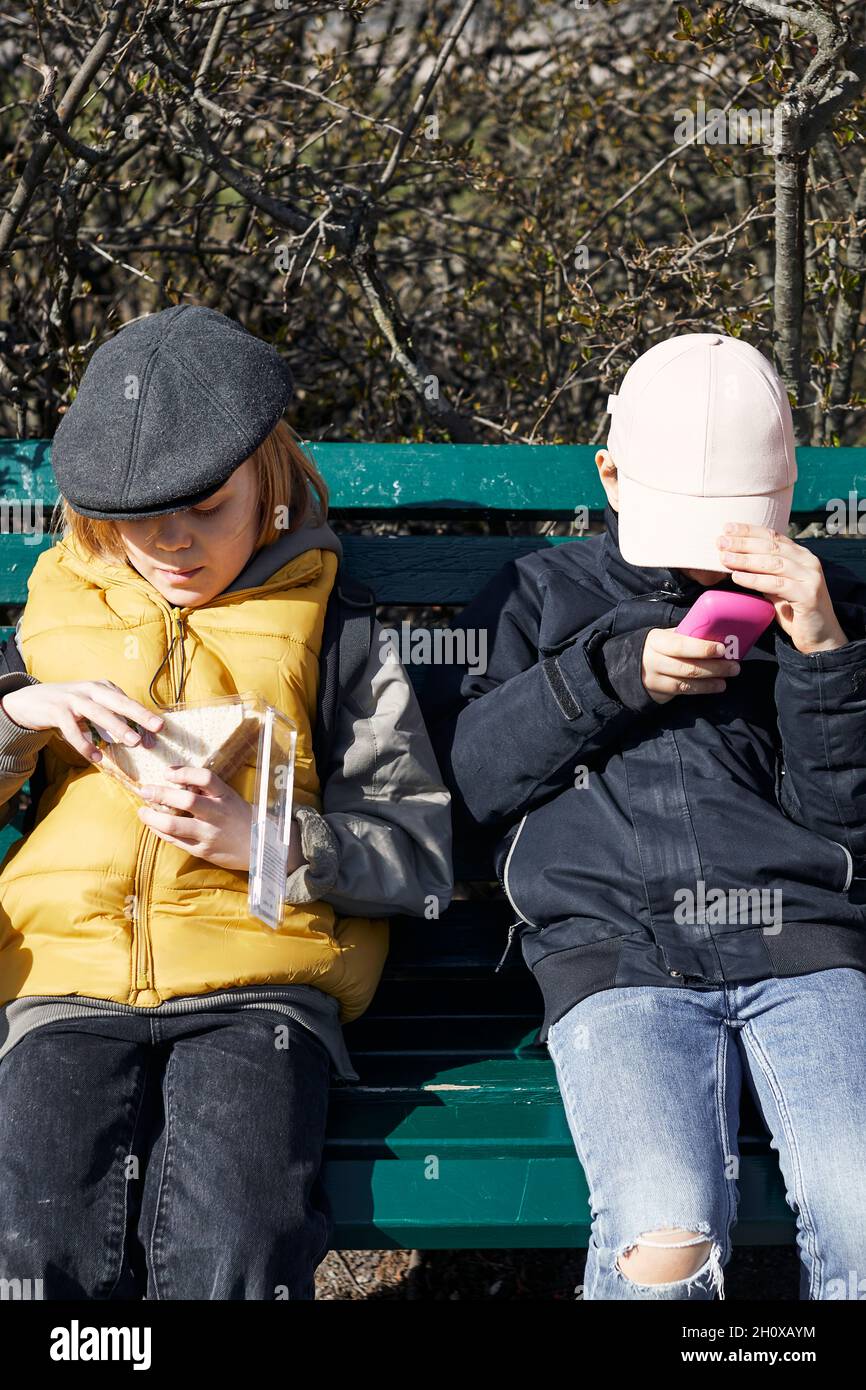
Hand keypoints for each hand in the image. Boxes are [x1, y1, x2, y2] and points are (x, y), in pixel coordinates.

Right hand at [1, 680, 162, 758]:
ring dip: (118, 728)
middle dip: (139, 714)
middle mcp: (90, 689)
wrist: (30, 700)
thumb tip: (139, 737)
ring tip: (134, 742)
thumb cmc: (69, 706)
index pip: (127, 702)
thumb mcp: (92, 705)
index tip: (161, 730)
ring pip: (99, 713)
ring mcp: (72, 699)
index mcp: (102, 687)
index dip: (144, 716)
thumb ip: (112, 718)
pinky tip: (97, 757)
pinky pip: (73, 730)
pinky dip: (85, 744)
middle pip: (119, 702)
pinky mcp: (56, 711)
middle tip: (158, 727)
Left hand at [136, 764, 252, 871]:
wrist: (258, 847)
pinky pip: (175, 840)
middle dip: (161, 793)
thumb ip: (207, 791)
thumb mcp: (229, 798)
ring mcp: (209, 833)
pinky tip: (152, 825)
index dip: (184, 772)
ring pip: (174, 825)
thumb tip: (177, 781)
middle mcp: (217, 814)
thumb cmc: (240, 818)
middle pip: (186, 800)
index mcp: (225, 796)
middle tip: (145, 790)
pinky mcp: (202, 850)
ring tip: (142, 811)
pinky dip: (159, 831)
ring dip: (153, 817)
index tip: (167, 772)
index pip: (205, 778)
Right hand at [641, 629, 739, 704]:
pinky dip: (701, 689)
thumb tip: (719, 635)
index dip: (702, 648)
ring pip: (685, 683)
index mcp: (656, 641)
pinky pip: (682, 692)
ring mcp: (653, 680)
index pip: (681, 645)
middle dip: (714, 668)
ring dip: (710, 682)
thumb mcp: (666, 636)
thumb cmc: (658, 647)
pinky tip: (715, 686)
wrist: (631, 665)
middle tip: (734, 667)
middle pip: (686, 667)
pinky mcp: (656, 693)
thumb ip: (687, 636)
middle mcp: (653, 661)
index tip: (722, 650)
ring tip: (726, 679)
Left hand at [716, 523, 847, 654]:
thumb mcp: (778, 587)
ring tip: (724, 558)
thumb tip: (735, 559)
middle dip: (744, 543)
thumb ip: (765, 573)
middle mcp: (808, 562)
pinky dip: (755, 580)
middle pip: (771, 547)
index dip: (750, 531)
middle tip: (721, 542)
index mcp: (801, 555)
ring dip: (746, 560)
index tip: (728, 527)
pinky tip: (737, 577)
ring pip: (773, 563)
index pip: (773, 536)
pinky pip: (777, 584)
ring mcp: (810, 578)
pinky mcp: (808, 595)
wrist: (821, 637)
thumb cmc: (795, 611)